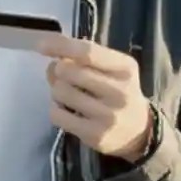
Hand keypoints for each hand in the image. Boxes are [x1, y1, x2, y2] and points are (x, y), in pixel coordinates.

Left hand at [37, 34, 152, 161]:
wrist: (139, 133)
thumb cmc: (119, 92)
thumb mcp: (112, 69)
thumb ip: (84, 56)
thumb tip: (47, 48)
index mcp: (125, 69)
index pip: (88, 52)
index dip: (61, 46)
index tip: (42, 45)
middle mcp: (120, 92)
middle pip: (69, 71)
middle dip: (58, 71)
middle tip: (63, 76)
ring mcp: (108, 116)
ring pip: (60, 91)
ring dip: (57, 90)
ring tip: (68, 94)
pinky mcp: (94, 135)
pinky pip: (57, 114)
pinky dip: (56, 109)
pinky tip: (67, 111)